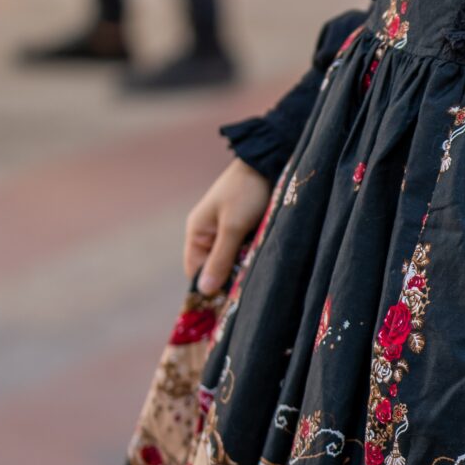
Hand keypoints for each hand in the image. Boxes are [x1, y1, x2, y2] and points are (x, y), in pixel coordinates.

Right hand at [184, 157, 270, 296]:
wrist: (268, 162)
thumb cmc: (246, 192)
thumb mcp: (232, 227)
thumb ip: (220, 259)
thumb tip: (204, 290)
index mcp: (197, 233)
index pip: (195, 271)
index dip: (208, 287)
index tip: (226, 301)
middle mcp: (209, 234)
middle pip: (214, 268)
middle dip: (229, 278)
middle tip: (246, 289)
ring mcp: (227, 232)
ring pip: (232, 261)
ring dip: (243, 268)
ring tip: (257, 273)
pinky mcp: (245, 229)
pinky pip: (245, 252)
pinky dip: (252, 257)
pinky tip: (262, 261)